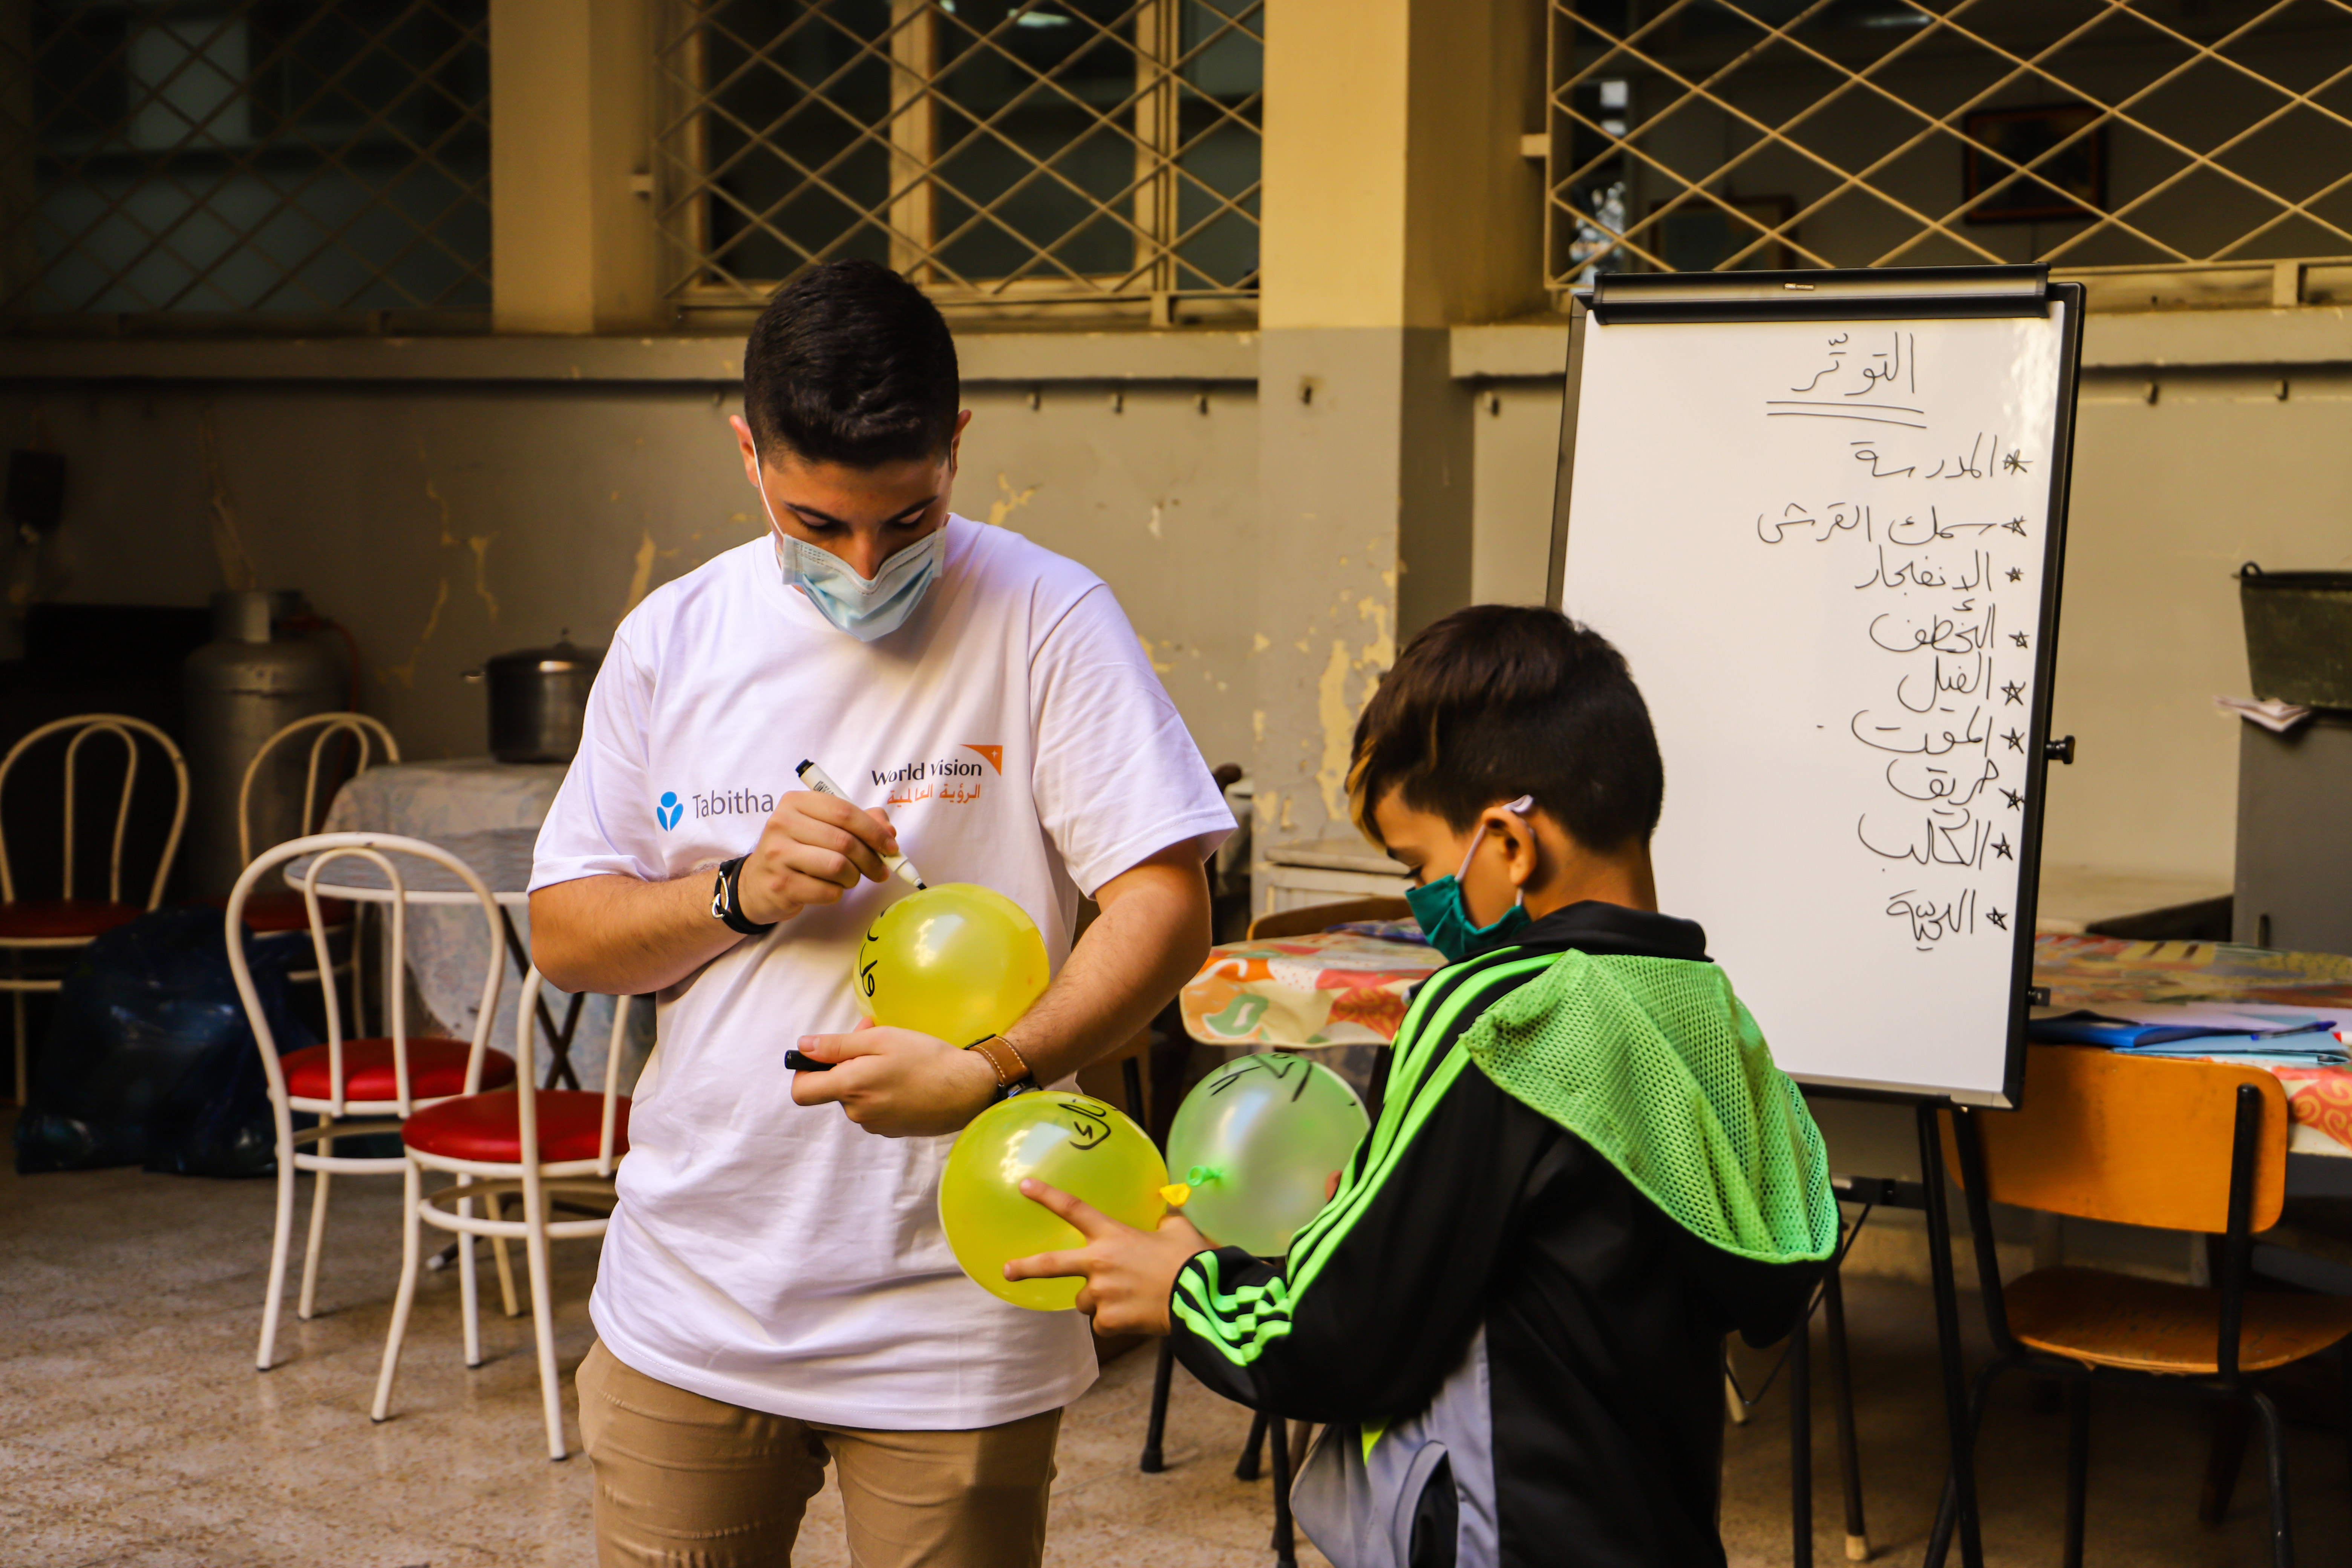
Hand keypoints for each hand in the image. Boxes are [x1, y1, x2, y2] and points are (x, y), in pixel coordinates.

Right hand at [737, 791, 898, 925]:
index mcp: (795, 802)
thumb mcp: (823, 827)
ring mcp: (778, 855)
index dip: (874, 830)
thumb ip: (857, 822)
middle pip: (844, 840)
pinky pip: (827, 891)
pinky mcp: (780, 884)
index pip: (844, 811)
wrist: (757, 883)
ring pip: (837, 866)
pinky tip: (829, 889)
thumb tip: (889, 830)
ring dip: (853, 877)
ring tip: (850, 879)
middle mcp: (782, 823)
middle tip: (880, 871)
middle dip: (871, 859)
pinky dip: (837, 893)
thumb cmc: (797, 850)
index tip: (891, 846)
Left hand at [790, 1025, 998, 1136]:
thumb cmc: (926, 1058)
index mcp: (850, 1088)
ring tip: (896, 1054)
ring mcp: (875, 1125)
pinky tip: (905, 1076)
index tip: (820, 1055)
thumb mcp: (881, 1040)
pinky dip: (880, 1089)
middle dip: (846, 1062)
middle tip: (873, 1035)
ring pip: (855, 1096)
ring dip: (865, 1073)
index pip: (801, 1092)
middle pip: (832, 1088)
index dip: (803, 1071)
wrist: (968, 1090)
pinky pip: (873, 1106)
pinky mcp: (891, 1130)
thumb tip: (802, 1048)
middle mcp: (857, 1113)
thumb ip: (837, 1045)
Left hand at [1002, 1180, 1212, 1334]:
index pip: (1074, 1209)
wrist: (1197, 1297)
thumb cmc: (1190, 1260)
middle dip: (1024, 1268)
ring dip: (1099, 1300)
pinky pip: (1103, 1323)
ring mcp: (1101, 1294)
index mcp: (1112, 1235)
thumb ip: (1164, 1221)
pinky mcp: (1108, 1321)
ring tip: (1129, 1297)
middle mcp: (1099, 1263)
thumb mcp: (1177, 1230)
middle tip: (1007, 1271)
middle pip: (1051, 1265)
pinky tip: (1137, 1315)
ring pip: (1085, 1301)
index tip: (1024, 1186)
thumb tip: (1167, 1216)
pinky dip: (1115, 1321)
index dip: (1047, 1196)